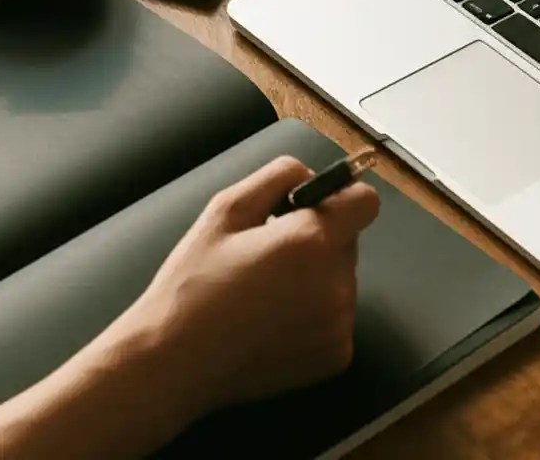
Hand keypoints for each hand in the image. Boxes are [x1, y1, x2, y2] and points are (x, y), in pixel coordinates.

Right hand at [110, 156, 379, 417]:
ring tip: (264, 295)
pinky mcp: (337, 355)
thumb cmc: (193, 284)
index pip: (365, 202)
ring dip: (314, 280)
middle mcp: (336, 283)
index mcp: (311, 240)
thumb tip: (311, 176)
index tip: (311, 210)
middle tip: (267, 258)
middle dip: (317, 242)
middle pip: (348, 243)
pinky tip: (272, 324)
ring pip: (340, 282)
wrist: (174, 363)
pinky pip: (336, 320)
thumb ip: (278, 177)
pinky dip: (313, 317)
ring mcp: (340, 324)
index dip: (340, 199)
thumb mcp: (225, 210)